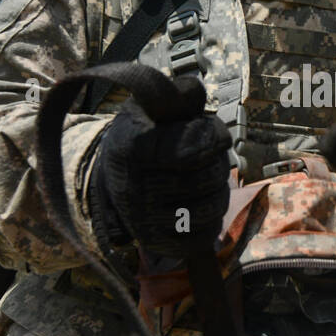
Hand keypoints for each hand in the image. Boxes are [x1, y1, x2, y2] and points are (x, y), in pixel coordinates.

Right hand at [90, 75, 231, 257]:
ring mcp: (145, 222)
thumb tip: (194, 91)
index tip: (210, 129)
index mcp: (130, 148)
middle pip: (209, 176)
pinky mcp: (159, 244)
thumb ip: (175, 96)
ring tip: (205, 176)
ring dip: (219, 188)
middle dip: (219, 160)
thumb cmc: (141, 136)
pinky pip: (207, 233)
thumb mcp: (150, 108)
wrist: (116, 179)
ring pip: (212, 206)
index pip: (193, 147)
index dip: (212, 134)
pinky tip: (199, 200)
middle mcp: (133, 189)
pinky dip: (213, 216)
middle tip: (208, 155)